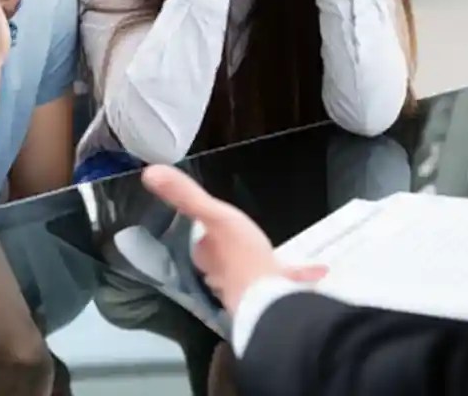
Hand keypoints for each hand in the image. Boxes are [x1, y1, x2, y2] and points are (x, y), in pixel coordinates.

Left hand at [142, 165, 327, 313]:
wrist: (270, 294)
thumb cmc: (240, 255)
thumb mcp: (214, 215)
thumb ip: (185, 196)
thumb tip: (150, 173)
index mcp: (209, 258)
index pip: (202, 245)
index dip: (206, 235)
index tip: (214, 223)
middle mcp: (224, 276)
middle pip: (224, 261)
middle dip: (231, 253)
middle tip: (243, 239)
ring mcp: (249, 288)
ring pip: (252, 274)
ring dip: (260, 266)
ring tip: (272, 256)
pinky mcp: (275, 294)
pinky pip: (286, 280)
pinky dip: (297, 275)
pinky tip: (317, 271)